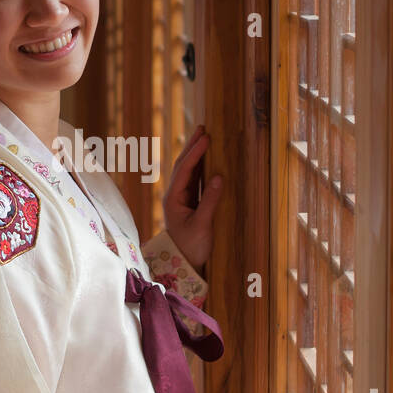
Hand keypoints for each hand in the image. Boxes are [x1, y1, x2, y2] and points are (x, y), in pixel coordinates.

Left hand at [162, 125, 222, 271]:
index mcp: (174, 198)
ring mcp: (181, 199)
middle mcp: (175, 195)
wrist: (184, 264)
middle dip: (192, 147)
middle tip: (203, 128)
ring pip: (188, 171)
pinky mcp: (189, 203)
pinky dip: (200, 167)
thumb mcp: (202, 225)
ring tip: (204, 137)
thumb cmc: (191, 247)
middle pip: (182, 166)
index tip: (206, 138)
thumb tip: (218, 177)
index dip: (195, 153)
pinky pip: (194, 180)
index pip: (184, 170)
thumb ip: (209, 201)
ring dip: (195, 154)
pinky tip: (207, 159)